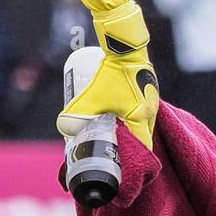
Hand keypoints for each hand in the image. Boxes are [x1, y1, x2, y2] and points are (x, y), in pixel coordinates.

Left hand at [57, 1, 159, 149]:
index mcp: (142, 118)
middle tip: (115, 154)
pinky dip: (133, 118)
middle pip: (142, 137)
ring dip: (132, 132)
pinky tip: (121, 117)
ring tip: (116, 137)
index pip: (143, 148)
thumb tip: (63, 128)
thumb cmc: (113, 74)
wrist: (126, 47)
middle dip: (130, 148)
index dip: (134, 160)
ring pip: (143, 123)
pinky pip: (142, 111)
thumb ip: (77, 113)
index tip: (124, 168)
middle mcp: (151, 112)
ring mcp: (151, 101)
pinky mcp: (147, 91)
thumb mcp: (92, 97)